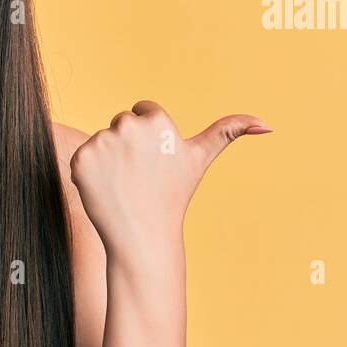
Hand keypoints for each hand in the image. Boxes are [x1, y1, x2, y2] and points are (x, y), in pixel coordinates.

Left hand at [68, 100, 271, 255]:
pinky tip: (105, 189)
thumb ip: (228, 131)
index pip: (143, 111)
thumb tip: (266, 124)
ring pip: (101, 140)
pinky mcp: (80, 159)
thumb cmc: (172, 196)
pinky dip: (89, 172)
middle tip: (139, 175)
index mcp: (157, 118)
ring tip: (123, 183)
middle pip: (120, 123)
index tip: (155, 160)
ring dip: (108, 159)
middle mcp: (128, 125)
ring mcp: (102, 142)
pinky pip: (81, 156)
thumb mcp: (200, 159)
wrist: (142, 235)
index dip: (148, 137)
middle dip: (127, 145)